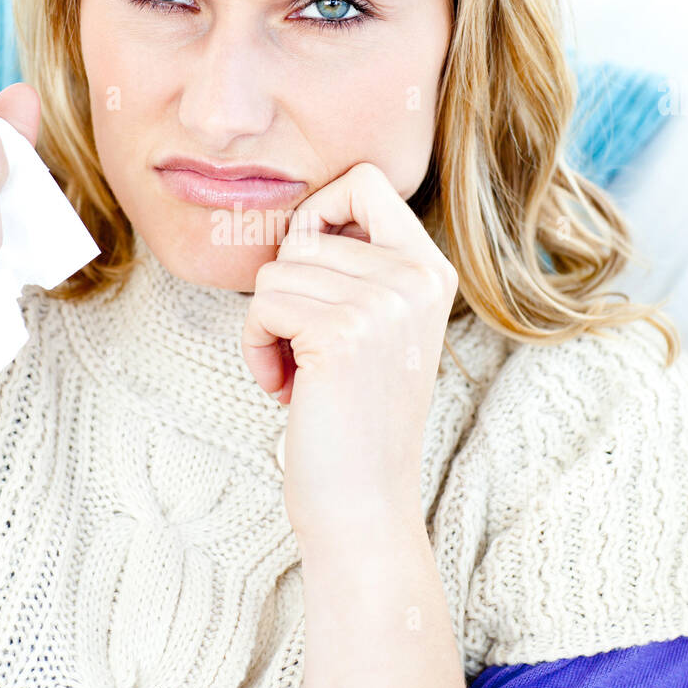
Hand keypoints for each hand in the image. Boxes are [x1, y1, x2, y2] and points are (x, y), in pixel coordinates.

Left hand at [240, 162, 458, 549]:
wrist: (363, 506)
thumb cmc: (353, 419)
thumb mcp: (377, 328)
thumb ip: (357, 267)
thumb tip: (301, 213)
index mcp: (431, 270)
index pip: (365, 180)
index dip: (319, 214)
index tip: (311, 274)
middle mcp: (417, 277)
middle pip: (305, 232)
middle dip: (286, 289)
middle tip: (305, 347)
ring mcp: (384, 303)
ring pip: (277, 270)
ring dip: (268, 325)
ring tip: (298, 375)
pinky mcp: (343, 332)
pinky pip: (262, 304)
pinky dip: (256, 346)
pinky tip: (284, 389)